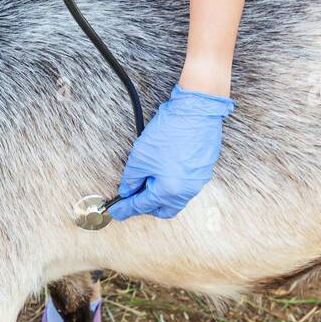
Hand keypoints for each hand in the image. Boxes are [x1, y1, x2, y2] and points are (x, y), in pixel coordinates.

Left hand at [106, 85, 233, 220]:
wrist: (197, 110)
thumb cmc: (170, 131)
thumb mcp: (140, 157)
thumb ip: (131, 179)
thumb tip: (127, 190)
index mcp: (170, 190)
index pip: (142, 205)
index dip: (126, 208)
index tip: (116, 211)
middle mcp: (187, 190)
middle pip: (163, 209)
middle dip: (146, 207)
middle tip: (132, 199)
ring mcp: (198, 181)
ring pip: (175, 198)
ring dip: (160, 194)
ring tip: (147, 182)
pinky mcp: (203, 170)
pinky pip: (185, 186)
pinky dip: (172, 184)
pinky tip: (163, 172)